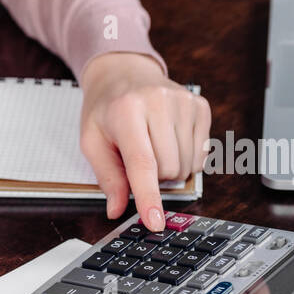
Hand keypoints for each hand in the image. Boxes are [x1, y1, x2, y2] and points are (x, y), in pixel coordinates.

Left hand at [79, 52, 210, 231]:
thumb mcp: (92, 140)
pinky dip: (186, 157)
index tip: (154, 221)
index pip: (142, 163)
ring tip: (153, 145)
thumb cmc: (106, 109)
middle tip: (139, 158)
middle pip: (168, 169)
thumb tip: (116, 209)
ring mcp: (183, 101)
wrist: (124, 72)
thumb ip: (107, 176)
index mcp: (126, 110)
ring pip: (187, 166)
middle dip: (154, 177)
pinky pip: (201, 154)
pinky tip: (170, 139)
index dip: (148, 196)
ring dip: (170, 168)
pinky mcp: (200, 105)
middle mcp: (158, 101)